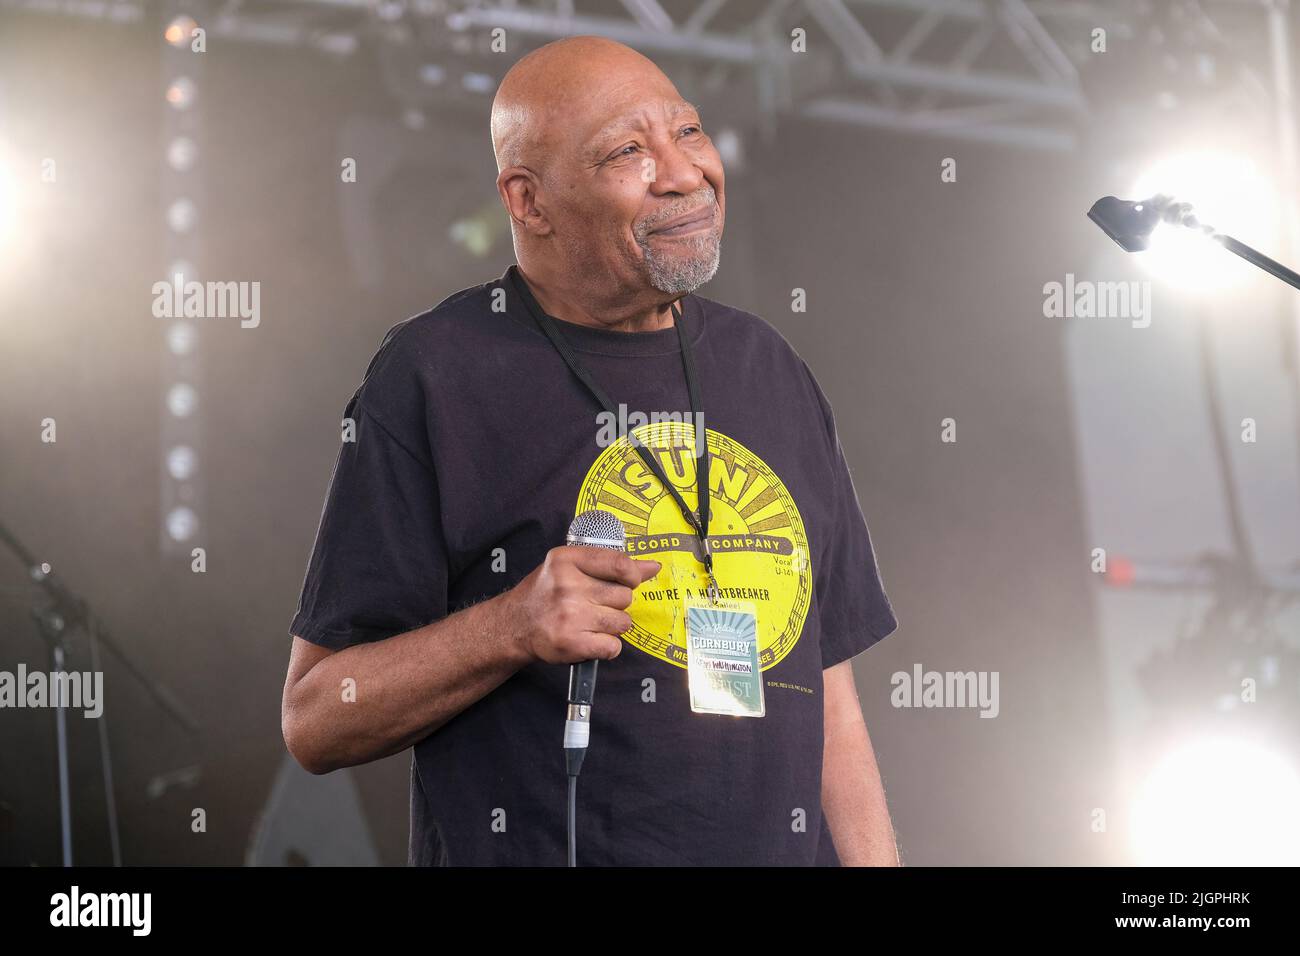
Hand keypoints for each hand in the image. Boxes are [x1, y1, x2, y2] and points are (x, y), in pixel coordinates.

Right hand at [507, 546, 660, 663]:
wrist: (514, 625)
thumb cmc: (547, 593)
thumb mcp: (571, 567)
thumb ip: (612, 565)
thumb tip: (653, 566)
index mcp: (567, 560)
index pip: (620, 564)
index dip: (632, 576)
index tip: (628, 581)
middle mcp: (567, 585)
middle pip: (624, 596)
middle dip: (617, 604)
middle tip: (595, 605)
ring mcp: (569, 615)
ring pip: (622, 622)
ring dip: (613, 626)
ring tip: (591, 622)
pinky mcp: (572, 643)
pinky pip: (613, 646)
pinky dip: (607, 647)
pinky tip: (591, 639)